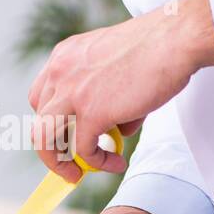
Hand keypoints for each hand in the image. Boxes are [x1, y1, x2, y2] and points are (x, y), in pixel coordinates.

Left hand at [27, 0, 213, 181]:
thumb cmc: (156, 47)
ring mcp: (73, 92)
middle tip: (69, 162)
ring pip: (45, 138)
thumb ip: (107, 94)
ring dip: (59, 162)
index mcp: (64, 56)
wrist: (174, 39)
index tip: (68, 135)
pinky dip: (97, 162)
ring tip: (77, 174)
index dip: (54, 120)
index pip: (43, 96)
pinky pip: (83, 149)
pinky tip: (115, 163)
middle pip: (39, 119)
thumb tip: (118, 127)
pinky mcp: (92, 112)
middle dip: (52, 146)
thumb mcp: (115, 64)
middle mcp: (60, 72)